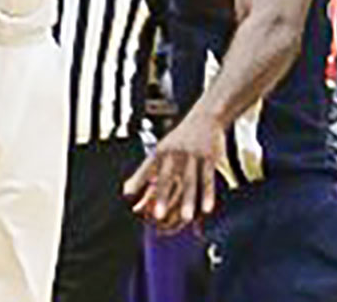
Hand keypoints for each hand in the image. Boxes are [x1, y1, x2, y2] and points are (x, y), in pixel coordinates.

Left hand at [125, 114, 221, 231]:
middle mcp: (174, 154)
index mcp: (160, 151)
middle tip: (158, 216)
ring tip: (186, 219)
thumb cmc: (180, 139)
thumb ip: (149, 171)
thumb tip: (127, 190)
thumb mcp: (163, 149)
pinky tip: (207, 209)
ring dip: (188, 201)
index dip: (137, 182)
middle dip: (162, 197)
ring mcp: (192, 156)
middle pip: (167, 178)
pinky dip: (207, 195)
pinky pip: (208, 179)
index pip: (146, 169)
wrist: (205, 117)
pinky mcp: (209, 158)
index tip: (128, 196)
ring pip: (189, 182)